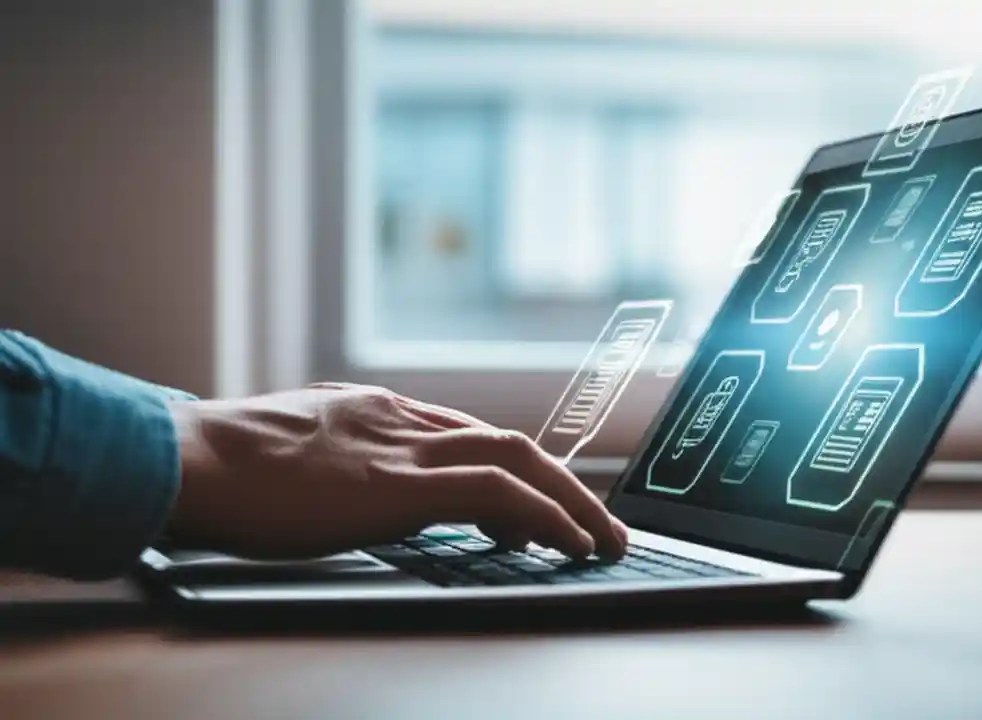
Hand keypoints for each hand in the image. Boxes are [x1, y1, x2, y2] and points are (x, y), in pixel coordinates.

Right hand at [165, 383, 626, 560]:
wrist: (183, 458)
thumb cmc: (217, 467)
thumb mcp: (289, 455)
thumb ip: (332, 464)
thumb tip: (345, 493)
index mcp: (372, 411)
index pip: (465, 434)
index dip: (510, 470)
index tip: (534, 504)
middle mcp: (399, 417)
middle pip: (507, 441)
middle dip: (560, 484)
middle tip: (593, 523)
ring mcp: (403, 445)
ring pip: (517, 458)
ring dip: (568, 502)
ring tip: (597, 540)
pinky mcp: (401, 483)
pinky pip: (498, 491)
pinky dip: (544, 514)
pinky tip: (567, 542)